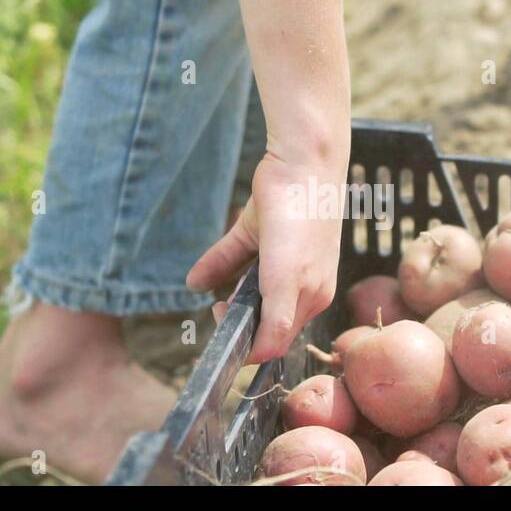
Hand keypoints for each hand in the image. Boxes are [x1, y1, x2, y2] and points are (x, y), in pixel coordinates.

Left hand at [187, 144, 345, 363]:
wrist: (304, 163)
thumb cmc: (302, 221)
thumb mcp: (288, 279)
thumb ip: (275, 318)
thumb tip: (246, 340)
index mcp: (313, 296)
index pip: (280, 340)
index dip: (251, 347)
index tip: (225, 336)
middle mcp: (302, 282)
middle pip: (268, 319)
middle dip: (243, 323)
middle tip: (217, 312)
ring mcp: (284, 258)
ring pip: (254, 292)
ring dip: (234, 300)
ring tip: (216, 299)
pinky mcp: (264, 233)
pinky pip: (237, 259)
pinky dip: (218, 270)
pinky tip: (198, 279)